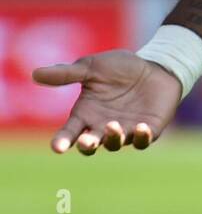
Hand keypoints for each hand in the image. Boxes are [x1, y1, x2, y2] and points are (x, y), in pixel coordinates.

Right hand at [33, 50, 182, 154]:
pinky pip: (143, 140)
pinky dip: (141, 137)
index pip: (69, 133)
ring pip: (115, 143)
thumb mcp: (92, 67)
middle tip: (86, 141)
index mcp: (86, 115)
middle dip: (87, 145)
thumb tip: (35, 73)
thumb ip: (66, 74)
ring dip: (113, 137)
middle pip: (90, 145)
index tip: (57, 147)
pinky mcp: (149, 130)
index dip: (62, 142)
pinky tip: (140, 127)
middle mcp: (103, 127)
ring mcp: (126, 130)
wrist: (154, 65)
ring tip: (113, 126)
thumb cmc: (120, 68)